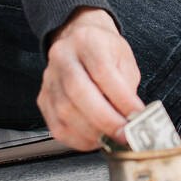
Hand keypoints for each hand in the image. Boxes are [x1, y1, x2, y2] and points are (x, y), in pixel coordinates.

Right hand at [39, 6, 145, 151]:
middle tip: (124, 134)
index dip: (121, 98)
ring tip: (113, 138)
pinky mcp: (43, 99)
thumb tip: (133, 119)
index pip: (102, 70)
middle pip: (78, 91)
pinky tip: (94, 140)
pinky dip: (78, 139)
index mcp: (86, 41)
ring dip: (92, 132)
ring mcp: (49, 78)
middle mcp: (62, 57)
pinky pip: (56, 126)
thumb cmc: (104, 51)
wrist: (79, 41)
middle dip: (105, 119)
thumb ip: (127, 87)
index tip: (136, 116)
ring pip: (65, 111)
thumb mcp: (124, 59)